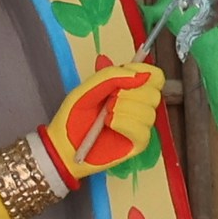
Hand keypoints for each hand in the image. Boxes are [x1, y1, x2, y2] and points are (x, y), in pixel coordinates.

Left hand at [41, 62, 165, 178]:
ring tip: (105, 116)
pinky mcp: (138, 144)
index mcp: (130, 88)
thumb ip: (111, 75)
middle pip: (154, 94)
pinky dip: (124, 124)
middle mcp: (139, 106)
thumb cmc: (73, 116)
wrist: (62, 145)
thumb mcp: (88, 88)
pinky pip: (143, 130)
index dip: (144, 73)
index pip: (155, 76)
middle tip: (108, 100)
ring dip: (123, 110)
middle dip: (129, 94)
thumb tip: (141, 75)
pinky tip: (109, 125)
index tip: (126, 79)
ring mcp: (140, 125)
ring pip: (149, 113)